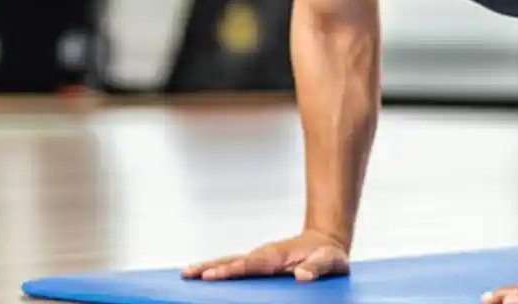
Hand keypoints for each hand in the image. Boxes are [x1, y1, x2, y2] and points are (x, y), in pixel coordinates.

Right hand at [180, 230, 349, 282]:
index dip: (231, 270)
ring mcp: (260, 259)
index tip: (212, 276)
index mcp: (278, 256)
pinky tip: (203, 276)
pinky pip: (235, 266)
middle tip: (187, 273)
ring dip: (209, 267)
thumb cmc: (329, 254)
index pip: (250, 265)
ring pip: (230, 262)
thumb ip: (318, 267)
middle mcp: (265, 256)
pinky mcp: (259, 264)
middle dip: (210, 267)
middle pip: (233, 261)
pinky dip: (218, 269)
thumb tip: (302, 276)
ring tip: (186, 273)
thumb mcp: (331, 261)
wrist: (327, 241)